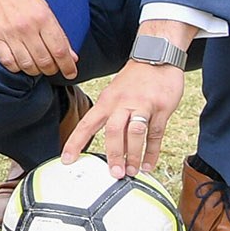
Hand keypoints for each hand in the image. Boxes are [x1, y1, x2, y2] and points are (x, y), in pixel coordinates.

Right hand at [0, 0, 77, 78]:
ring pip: (27, 64)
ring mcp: (9, 32)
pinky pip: (8, 61)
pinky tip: (20, 63)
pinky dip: (16, 68)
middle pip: (44, 61)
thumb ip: (58, 34)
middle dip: (52, 69)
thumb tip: (71, 56)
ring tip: (37, 66)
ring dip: (35, 70)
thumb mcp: (44, 9)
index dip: (67, 66)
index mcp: (43, 18)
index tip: (70, 73)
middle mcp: (27, 26)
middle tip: (52, 68)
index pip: (60, 50)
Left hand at [68, 58, 184, 178]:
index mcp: (107, 101)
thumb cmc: (134, 79)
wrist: (157, 57)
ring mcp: (143, 106)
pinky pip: (156, 133)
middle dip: (113, 154)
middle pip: (113, 131)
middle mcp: (122, 104)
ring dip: (132, 155)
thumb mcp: (114, 91)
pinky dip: (152, 151)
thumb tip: (106, 140)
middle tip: (113, 173)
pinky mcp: (162, 109)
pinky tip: (147, 164)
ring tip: (131, 172)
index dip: (75, 142)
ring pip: (135, 133)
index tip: (66, 159)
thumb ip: (110, 113)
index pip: (87, 124)